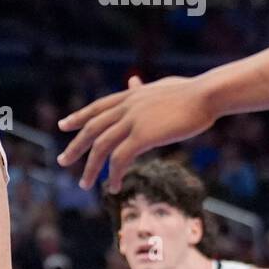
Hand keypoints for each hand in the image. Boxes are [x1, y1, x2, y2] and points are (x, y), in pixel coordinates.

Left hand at [56, 73, 217, 191]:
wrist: (206, 95)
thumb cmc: (191, 92)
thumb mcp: (160, 87)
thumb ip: (142, 90)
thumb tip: (133, 81)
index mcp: (130, 95)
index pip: (97, 107)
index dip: (78, 116)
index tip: (63, 125)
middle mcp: (126, 106)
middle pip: (92, 127)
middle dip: (75, 145)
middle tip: (62, 161)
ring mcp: (132, 120)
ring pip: (101, 145)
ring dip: (91, 167)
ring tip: (84, 184)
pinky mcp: (143, 135)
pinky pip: (120, 158)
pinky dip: (113, 174)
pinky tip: (113, 186)